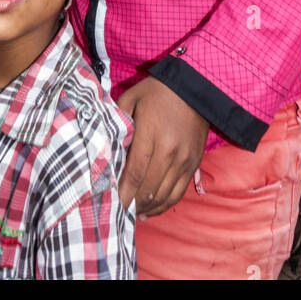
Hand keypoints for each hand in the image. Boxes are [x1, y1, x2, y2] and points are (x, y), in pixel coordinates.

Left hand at [117, 77, 208, 217]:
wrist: (194, 88)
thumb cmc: (157, 93)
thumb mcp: (131, 98)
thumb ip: (117, 121)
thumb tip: (106, 146)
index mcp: (151, 134)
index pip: (135, 172)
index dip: (123, 193)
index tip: (111, 204)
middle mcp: (170, 152)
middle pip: (148, 188)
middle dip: (132, 203)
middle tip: (118, 209)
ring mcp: (184, 160)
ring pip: (164, 196)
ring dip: (147, 207)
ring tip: (132, 211)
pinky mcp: (194, 165)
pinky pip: (178, 193)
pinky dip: (163, 205)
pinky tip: (150, 209)